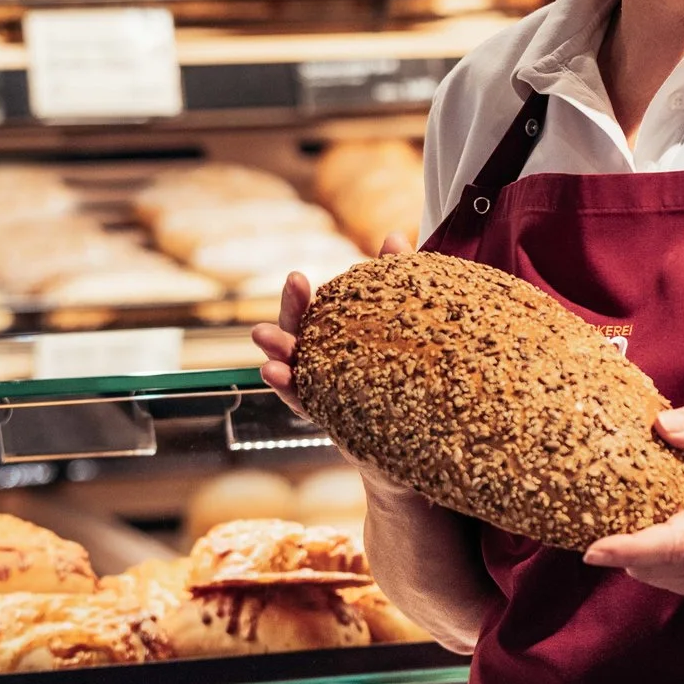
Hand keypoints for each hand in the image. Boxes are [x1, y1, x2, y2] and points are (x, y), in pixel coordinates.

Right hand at [251, 236, 418, 499]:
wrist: (419, 447)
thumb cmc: (407, 378)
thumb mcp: (403, 327)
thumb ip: (395, 283)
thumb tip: (394, 236)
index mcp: (336, 342)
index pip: (313, 315)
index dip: (300, 299)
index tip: (296, 278)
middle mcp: (323, 367)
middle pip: (297, 337)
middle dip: (288, 313)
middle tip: (292, 285)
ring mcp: (324, 394)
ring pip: (292, 371)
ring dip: (276, 354)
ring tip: (264, 342)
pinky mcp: (333, 419)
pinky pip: (305, 403)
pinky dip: (288, 388)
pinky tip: (277, 375)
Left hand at [581, 406, 683, 602]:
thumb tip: (659, 425)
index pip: (673, 543)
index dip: (629, 549)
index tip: (593, 548)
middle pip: (658, 565)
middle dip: (621, 550)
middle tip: (591, 522)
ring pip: (661, 578)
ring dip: (636, 558)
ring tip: (620, 526)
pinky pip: (675, 583)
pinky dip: (655, 566)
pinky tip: (651, 539)